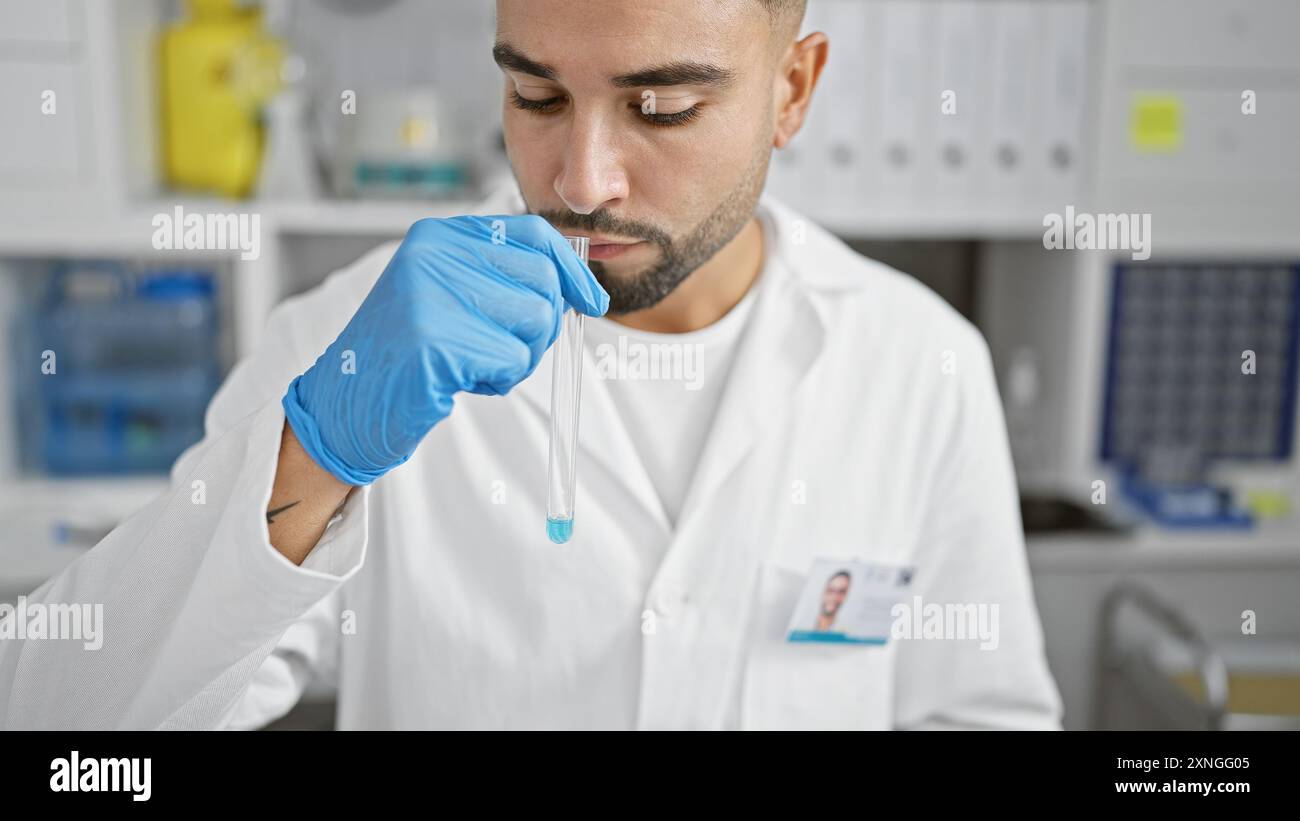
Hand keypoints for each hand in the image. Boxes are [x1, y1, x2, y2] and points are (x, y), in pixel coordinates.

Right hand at [282, 215, 607, 485]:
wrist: (345, 405)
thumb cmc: (409, 354)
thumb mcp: (451, 296)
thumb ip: (502, 279)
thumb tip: (578, 287)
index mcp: (440, 236)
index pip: (533, 234)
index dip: (572, 269)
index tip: (593, 301)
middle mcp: (432, 254)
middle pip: (543, 282)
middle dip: (541, 327)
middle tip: (503, 350)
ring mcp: (430, 294)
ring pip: (535, 322)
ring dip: (518, 357)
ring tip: (473, 363)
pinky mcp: (434, 341)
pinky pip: (511, 361)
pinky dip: (497, 380)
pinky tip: (459, 380)